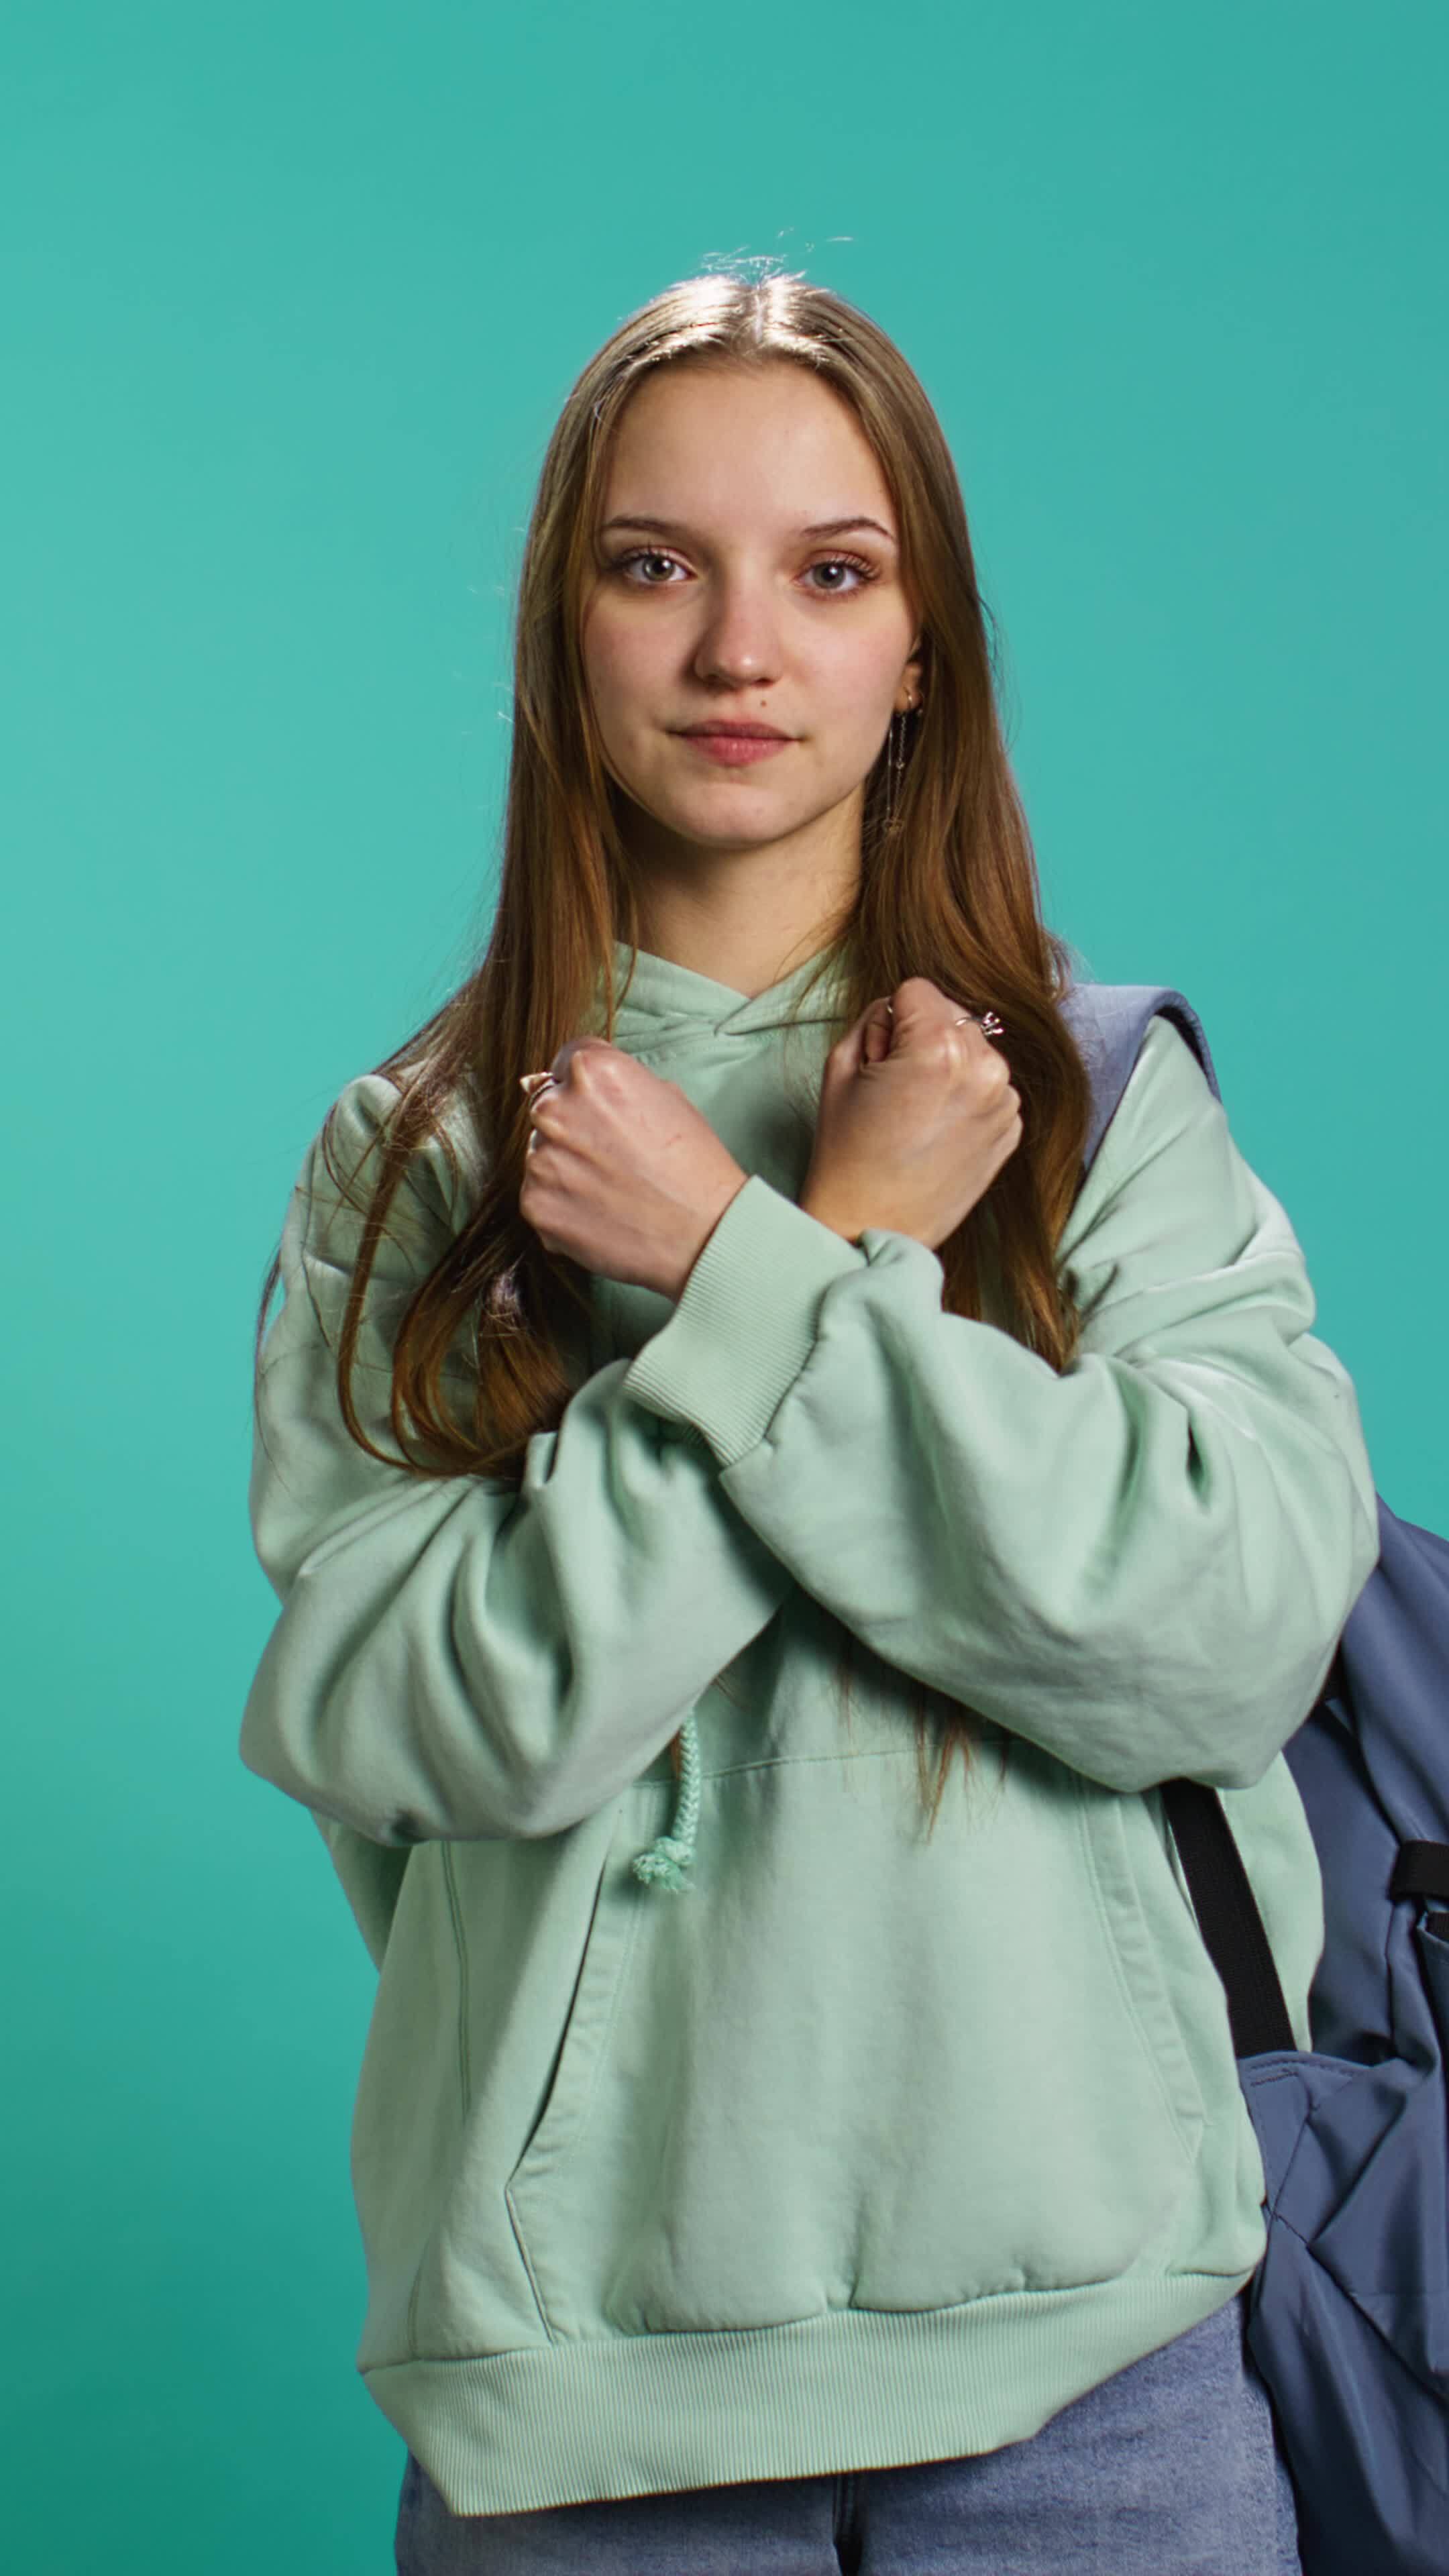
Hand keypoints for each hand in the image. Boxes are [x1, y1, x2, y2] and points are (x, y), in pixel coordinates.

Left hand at [518, 1037, 748, 1298]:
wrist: (704, 1234)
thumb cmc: (694, 1167)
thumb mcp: (666, 1098)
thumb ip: (615, 1085)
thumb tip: (582, 1088)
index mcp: (593, 1071)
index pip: (567, 1061)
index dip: (588, 1086)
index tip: (603, 1108)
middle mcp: (557, 1109)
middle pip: (549, 1107)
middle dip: (573, 1126)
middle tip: (613, 1155)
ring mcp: (541, 1158)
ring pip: (542, 1153)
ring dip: (566, 1167)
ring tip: (611, 1188)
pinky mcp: (534, 1203)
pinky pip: (539, 1194)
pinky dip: (562, 1204)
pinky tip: (600, 1212)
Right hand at [800, 978, 1021, 1250]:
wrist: (871, 1227)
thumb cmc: (846, 1152)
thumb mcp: (841, 1065)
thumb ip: (875, 1017)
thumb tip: (903, 1007)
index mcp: (941, 1049)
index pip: (918, 989)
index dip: (889, 1021)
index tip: (880, 1061)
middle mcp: (985, 1070)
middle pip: (952, 1014)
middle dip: (923, 1038)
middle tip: (895, 1090)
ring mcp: (1004, 1102)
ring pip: (974, 1048)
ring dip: (948, 1065)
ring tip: (916, 1113)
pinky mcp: (1011, 1129)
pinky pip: (988, 1085)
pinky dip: (966, 1096)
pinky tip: (937, 1130)